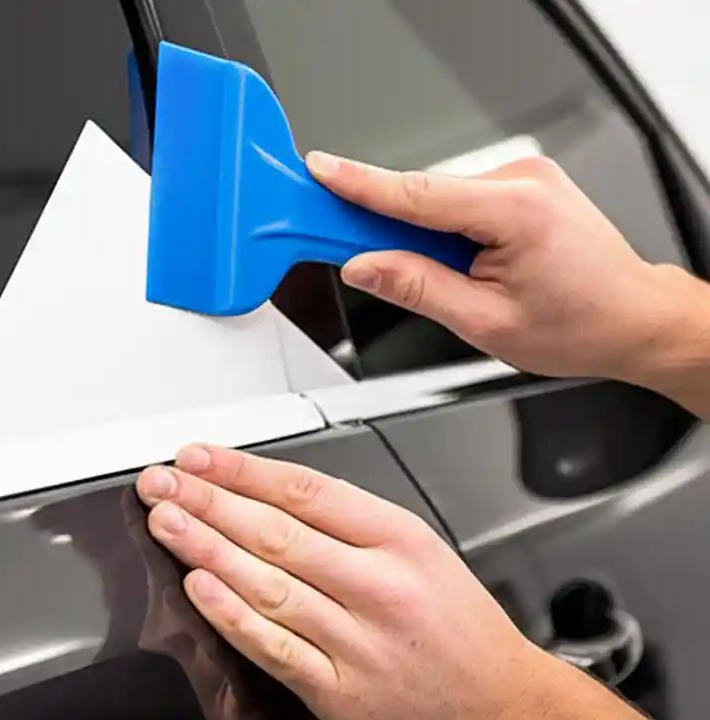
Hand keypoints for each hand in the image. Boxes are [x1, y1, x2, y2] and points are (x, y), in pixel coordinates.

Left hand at [135, 445, 643, 718]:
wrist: (501, 704)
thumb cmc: (457, 624)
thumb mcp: (421, 548)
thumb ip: (349, 519)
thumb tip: (264, 488)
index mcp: (401, 541)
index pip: (305, 492)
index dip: (241, 470)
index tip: (197, 456)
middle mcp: (380, 589)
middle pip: (277, 534)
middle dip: (208, 502)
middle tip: (161, 483)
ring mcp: (358, 643)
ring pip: (269, 585)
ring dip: (207, 549)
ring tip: (166, 522)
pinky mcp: (341, 693)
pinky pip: (275, 648)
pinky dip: (233, 616)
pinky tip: (200, 587)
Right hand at [305, 151, 695, 384]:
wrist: (632, 318)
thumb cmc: (579, 324)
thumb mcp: (485, 322)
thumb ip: (417, 288)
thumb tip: (364, 267)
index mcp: (515, 211)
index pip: (416, 192)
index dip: (358, 184)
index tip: (318, 172)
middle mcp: (522, 180)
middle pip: (422, 195)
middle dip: (386, 228)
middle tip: (355, 258)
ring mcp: (524, 176)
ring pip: (438, 200)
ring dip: (423, 235)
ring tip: (454, 280)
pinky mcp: (522, 183)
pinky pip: (459, 200)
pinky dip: (445, 229)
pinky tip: (465, 263)